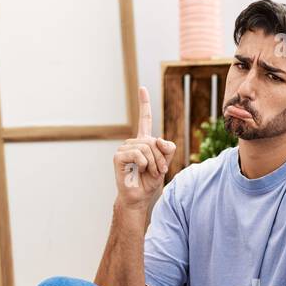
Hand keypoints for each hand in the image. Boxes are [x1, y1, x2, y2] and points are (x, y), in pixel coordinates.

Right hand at [114, 86, 176, 208]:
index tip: (142, 88)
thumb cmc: (150, 182)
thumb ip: (168, 149)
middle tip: (158, 171)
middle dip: (160, 158)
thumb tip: (159, 139)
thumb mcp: (165, 164)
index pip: (144, 119)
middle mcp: (133, 142)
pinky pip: (138, 154)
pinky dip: (143, 163)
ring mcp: (124, 148)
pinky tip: (138, 170)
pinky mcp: (118, 156)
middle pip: (153, 141)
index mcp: (143, 142)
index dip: (144, 104)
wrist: (139, 197)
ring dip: (153, 163)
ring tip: (148, 173)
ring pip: (147, 147)